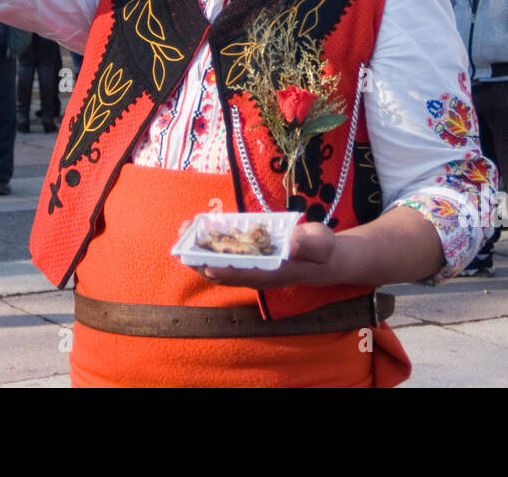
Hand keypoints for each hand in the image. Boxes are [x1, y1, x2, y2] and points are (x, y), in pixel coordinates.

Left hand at [193, 223, 338, 288]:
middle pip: (223, 273)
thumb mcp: (323, 244)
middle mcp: (259, 275)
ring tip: (183, 232)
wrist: (326, 260)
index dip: (222, 270)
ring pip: (221, 266)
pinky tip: (199, 232)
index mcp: (274, 273)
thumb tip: (293, 243)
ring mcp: (253, 269)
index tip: (204, 263)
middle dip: (200, 259)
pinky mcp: (251, 261)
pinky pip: (226, 258)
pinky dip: (211, 247)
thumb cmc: (324, 251)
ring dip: (200, 253)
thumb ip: (310, 244)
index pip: (243, 275)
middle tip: (182, 239)